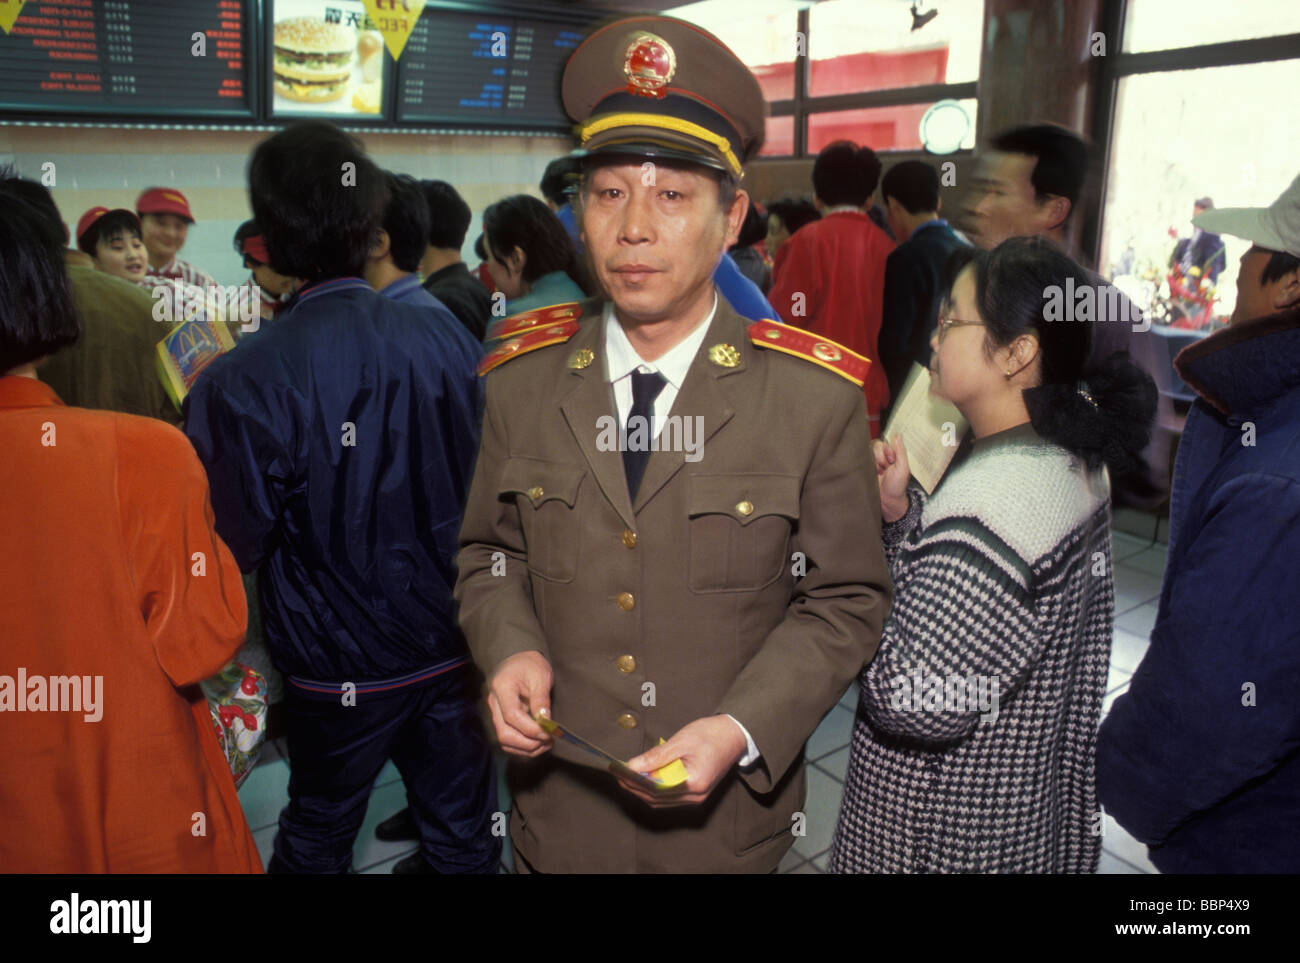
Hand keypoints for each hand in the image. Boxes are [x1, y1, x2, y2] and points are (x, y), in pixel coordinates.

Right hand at [486, 650, 553, 756]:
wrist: (518, 658)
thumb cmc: (530, 664)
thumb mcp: (541, 676)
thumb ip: (541, 700)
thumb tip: (546, 724)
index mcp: (502, 688)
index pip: (512, 716)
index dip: (531, 730)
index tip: (549, 733)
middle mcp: (493, 703)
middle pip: (505, 734)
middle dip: (529, 743)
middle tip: (549, 741)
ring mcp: (494, 712)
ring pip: (504, 741)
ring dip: (526, 748)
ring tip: (546, 743)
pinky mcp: (500, 719)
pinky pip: (507, 739)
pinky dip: (522, 746)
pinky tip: (538, 743)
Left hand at [615, 715, 748, 806]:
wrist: (735, 734)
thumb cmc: (711, 734)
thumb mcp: (681, 742)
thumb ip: (656, 757)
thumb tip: (632, 766)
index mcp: (694, 784)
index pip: (656, 790)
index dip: (634, 783)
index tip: (619, 773)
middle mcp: (696, 796)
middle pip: (657, 799)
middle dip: (635, 788)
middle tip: (617, 775)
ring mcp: (696, 797)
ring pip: (662, 800)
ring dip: (643, 790)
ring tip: (626, 777)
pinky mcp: (695, 792)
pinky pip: (670, 796)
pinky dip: (655, 789)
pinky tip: (644, 779)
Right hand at [874, 434, 910, 522]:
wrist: (887, 500)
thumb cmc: (897, 486)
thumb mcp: (903, 468)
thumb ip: (901, 451)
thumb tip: (898, 436)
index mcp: (894, 454)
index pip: (886, 442)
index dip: (888, 450)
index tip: (892, 460)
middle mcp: (883, 456)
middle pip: (876, 446)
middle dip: (881, 458)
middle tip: (886, 468)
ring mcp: (874, 462)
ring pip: (869, 452)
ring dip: (875, 464)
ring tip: (880, 473)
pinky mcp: (866, 467)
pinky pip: (862, 459)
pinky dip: (868, 467)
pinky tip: (873, 474)